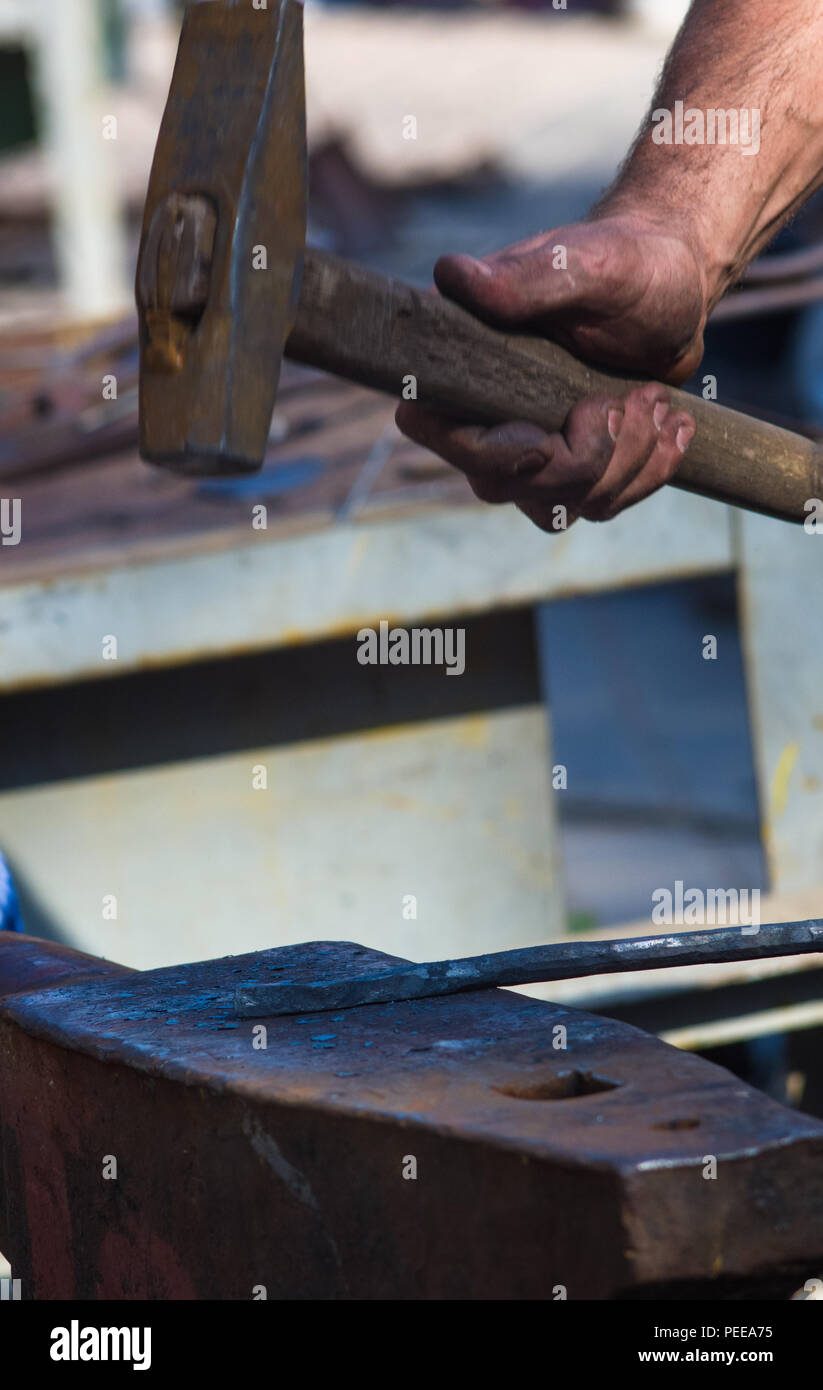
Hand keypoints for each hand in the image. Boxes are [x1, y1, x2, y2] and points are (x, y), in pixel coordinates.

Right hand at [396, 213, 705, 527]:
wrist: (674, 284)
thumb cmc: (627, 261)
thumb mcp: (587, 263)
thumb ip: (526, 278)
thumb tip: (453, 274)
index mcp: (465, 356)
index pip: (440, 431)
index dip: (495, 451)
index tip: (557, 431)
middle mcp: (483, 411)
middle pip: (504, 484)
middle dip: (587, 458)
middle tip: (641, 397)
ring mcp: (526, 448)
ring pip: (557, 505)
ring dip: (626, 463)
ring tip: (660, 402)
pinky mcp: (570, 469)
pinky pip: (597, 506)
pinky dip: (646, 474)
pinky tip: (674, 427)